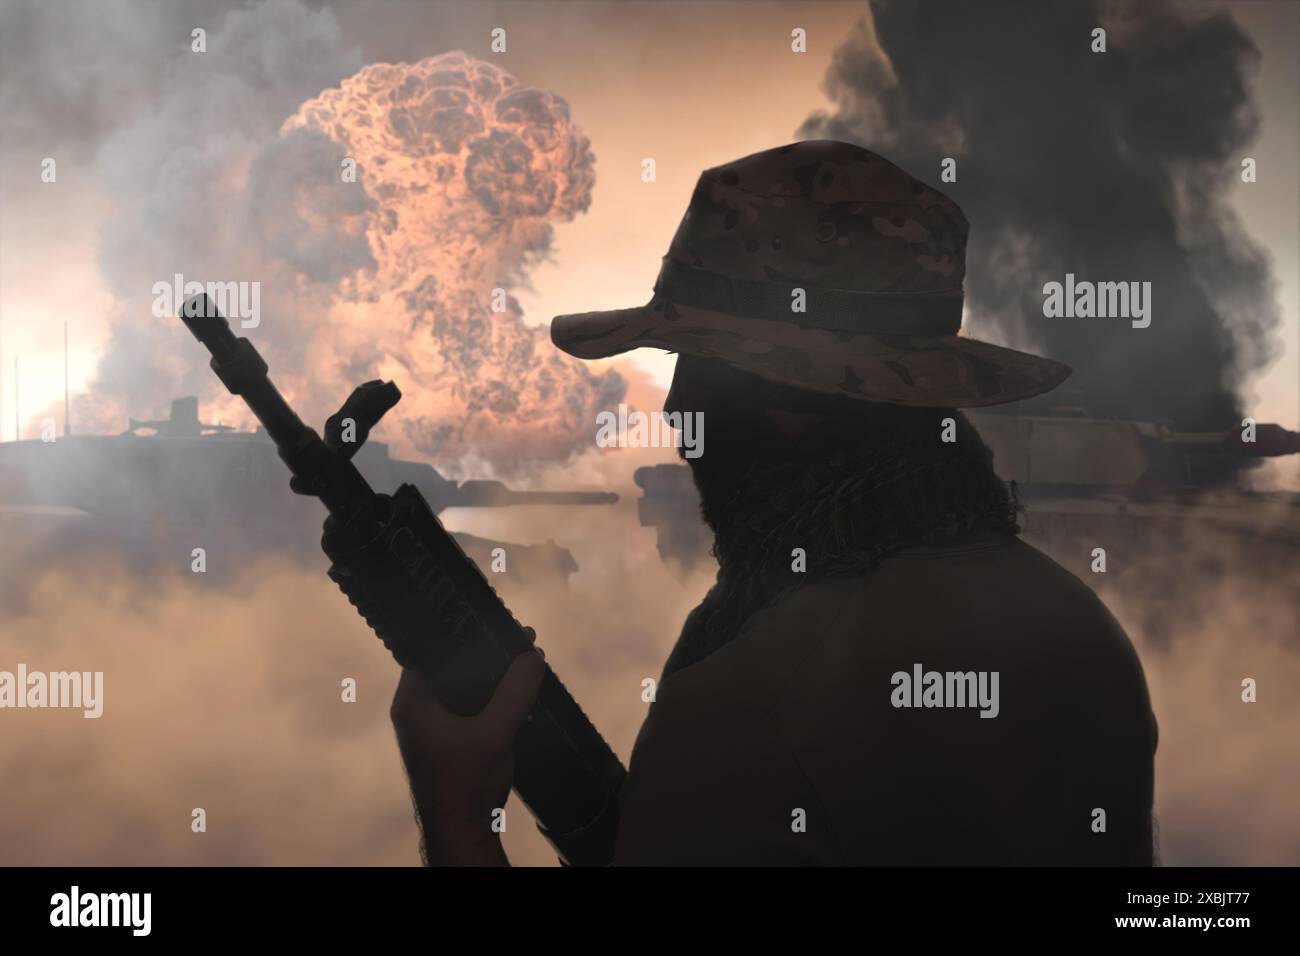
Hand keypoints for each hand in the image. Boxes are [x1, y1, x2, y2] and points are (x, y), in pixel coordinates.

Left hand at [390, 634, 545, 865]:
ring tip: (524, 660)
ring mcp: (431, 727)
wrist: (463, 832)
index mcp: (413, 702)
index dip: (461, 633)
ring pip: (462, 687)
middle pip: (450, 667)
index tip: (491, 620)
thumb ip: (514, 693)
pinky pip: (469, 707)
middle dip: (485, 653)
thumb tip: (533, 657)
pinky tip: (516, 692)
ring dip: (491, 676)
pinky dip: (490, 697)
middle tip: (518, 638)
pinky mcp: (447, 741)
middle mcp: (416, 711)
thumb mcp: (495, 732)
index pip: (431, 650)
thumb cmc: (467, 784)